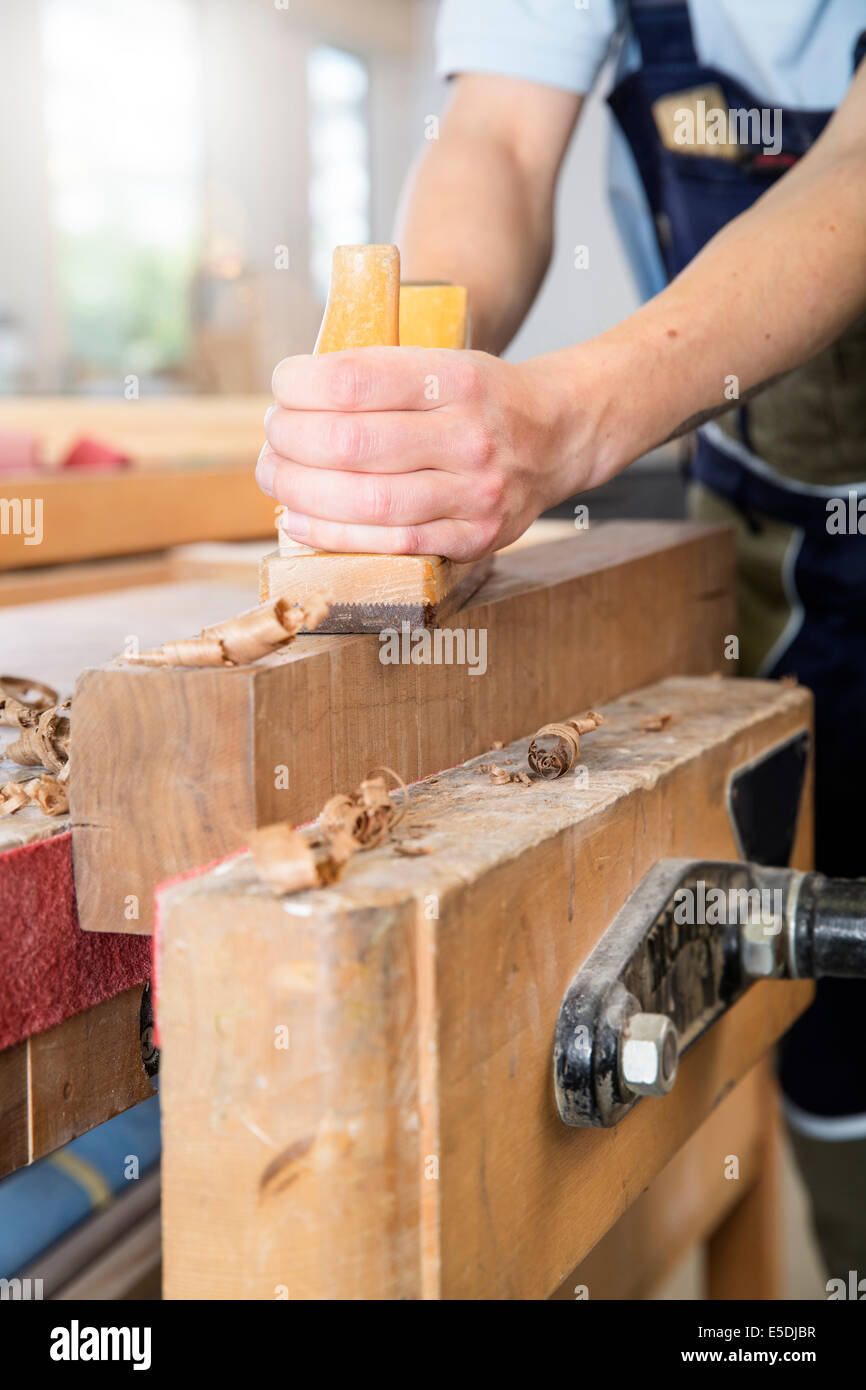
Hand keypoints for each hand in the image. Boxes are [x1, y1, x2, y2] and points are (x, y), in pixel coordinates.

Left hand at [257, 347, 586, 560]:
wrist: (559, 436)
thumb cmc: (481, 399)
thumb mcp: (444, 361)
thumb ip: (380, 377)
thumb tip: (292, 400)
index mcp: (456, 378)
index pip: (354, 381)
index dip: (300, 386)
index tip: (284, 385)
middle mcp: (469, 435)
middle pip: (350, 444)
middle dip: (291, 441)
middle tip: (273, 436)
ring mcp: (476, 493)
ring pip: (365, 501)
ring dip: (301, 491)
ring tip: (276, 476)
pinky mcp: (474, 537)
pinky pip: (390, 543)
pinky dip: (332, 533)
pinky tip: (300, 518)